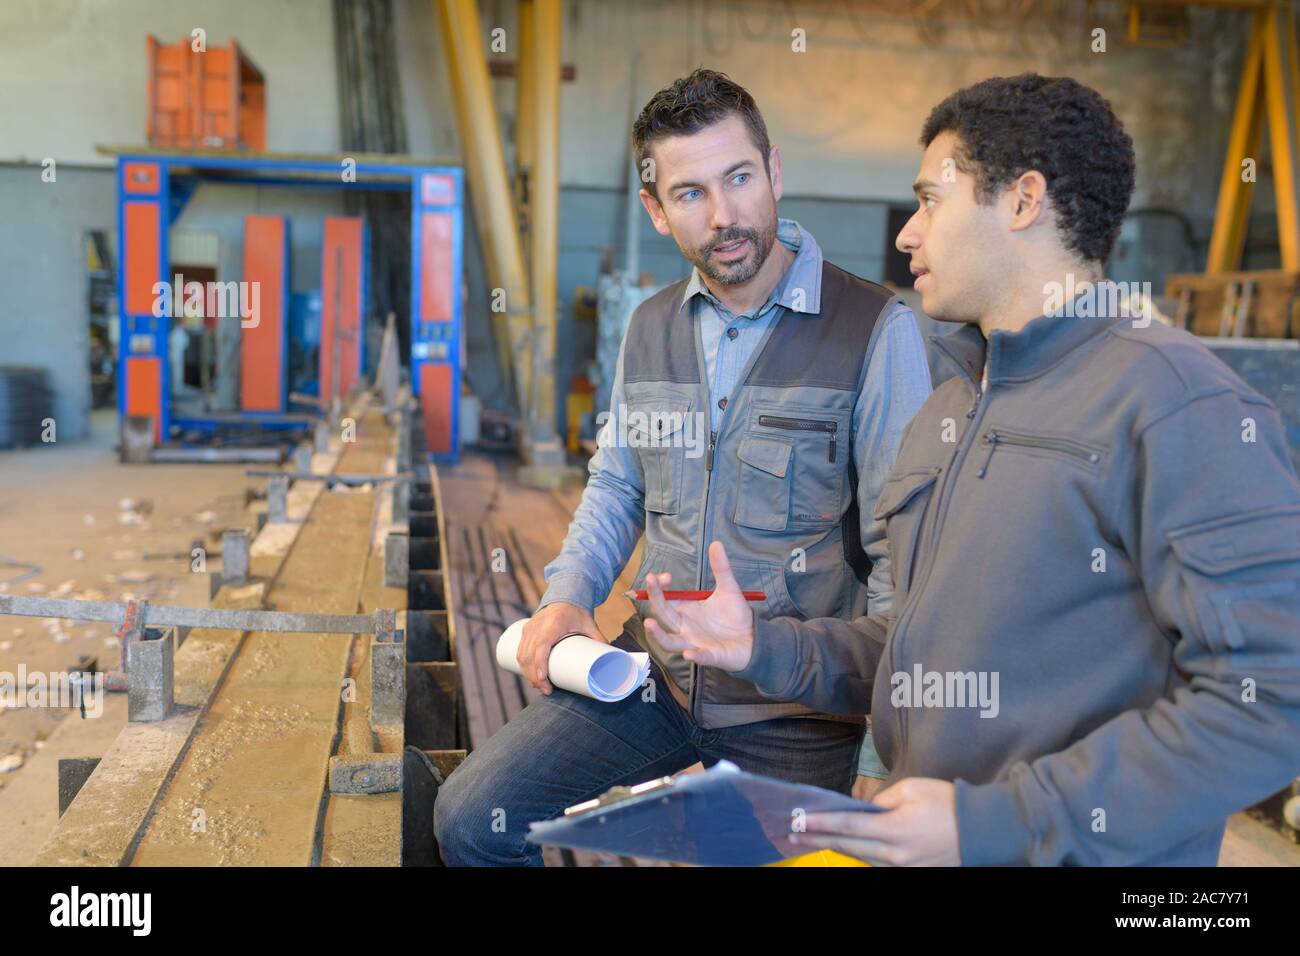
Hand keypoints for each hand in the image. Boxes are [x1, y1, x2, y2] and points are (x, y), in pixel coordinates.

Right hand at [519, 602, 607, 694]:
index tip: (543, 680)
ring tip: (540, 686)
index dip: (539, 665)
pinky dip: (522, 666)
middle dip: (534, 676)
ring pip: (522, 655)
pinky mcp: (525, 632)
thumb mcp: (589, 624)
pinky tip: (529, 676)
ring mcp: (529, 628)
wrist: (564, 597)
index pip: (541, 646)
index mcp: (552, 624)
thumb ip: (599, 640)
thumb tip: (611, 659)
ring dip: (527, 673)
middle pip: (529, 655)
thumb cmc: (577, 612)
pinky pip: (519, 651)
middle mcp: (537, 626)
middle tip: (546, 690)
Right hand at [642, 541, 754, 672]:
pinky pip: (700, 656)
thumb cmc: (735, 616)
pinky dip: (694, 655)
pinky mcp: (711, 656)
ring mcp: (695, 643)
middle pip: (663, 616)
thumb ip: (721, 568)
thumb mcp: (728, 589)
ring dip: (659, 635)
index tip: (663, 576)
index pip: (664, 600)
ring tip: (649, 623)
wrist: (753, 638)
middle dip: (655, 600)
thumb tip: (716, 543)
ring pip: (670, 642)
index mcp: (686, 612)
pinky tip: (689, 653)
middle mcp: (685, 628)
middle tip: (651, 582)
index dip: (658, 589)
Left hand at [790, 777, 959, 865]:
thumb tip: (866, 809)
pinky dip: (855, 852)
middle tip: (791, 831)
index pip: (848, 825)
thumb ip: (883, 800)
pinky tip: (841, 844)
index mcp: (894, 830)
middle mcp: (894, 854)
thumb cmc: (948, 805)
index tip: (798, 819)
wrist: (982, 832)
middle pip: (847, 845)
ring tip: (807, 838)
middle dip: (817, 837)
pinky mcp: (908, 871)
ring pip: (858, 856)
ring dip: (832, 845)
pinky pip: (874, 862)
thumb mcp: (913, 789)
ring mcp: (900, 867)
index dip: (820, 823)